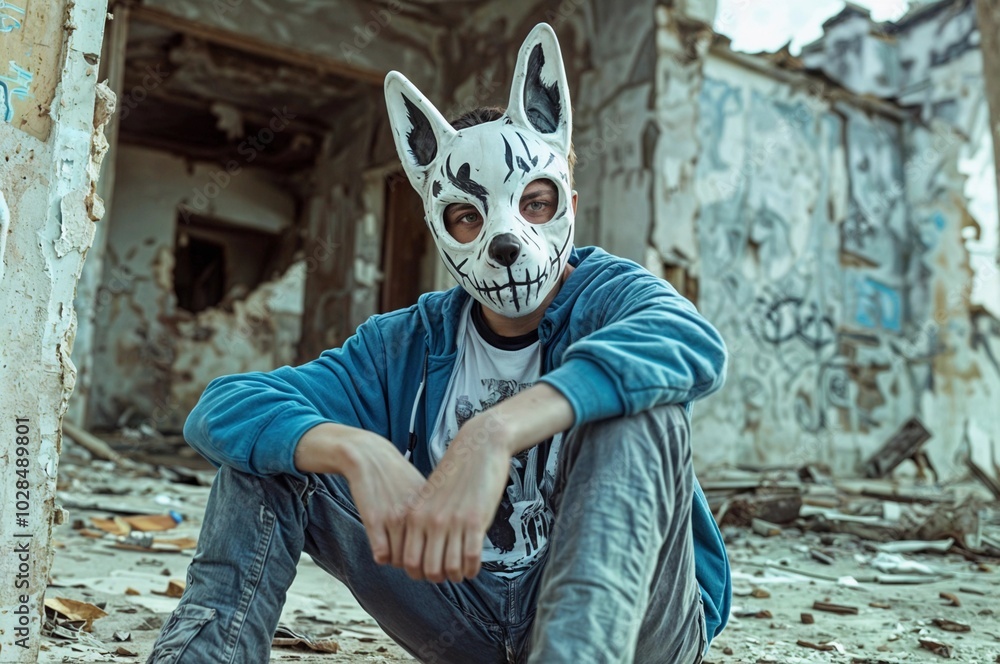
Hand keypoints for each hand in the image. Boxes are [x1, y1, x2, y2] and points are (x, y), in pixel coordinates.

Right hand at [343, 433, 429, 566]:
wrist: (370, 457)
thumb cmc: (397, 475)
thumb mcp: (422, 491)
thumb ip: (433, 513)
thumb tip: (444, 539)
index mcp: (429, 509)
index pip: (437, 548)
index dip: (432, 556)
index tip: (425, 555)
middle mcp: (414, 515)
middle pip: (419, 558)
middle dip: (414, 562)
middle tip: (407, 556)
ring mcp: (394, 518)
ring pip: (399, 560)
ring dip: (395, 559)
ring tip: (392, 548)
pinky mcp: (374, 521)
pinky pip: (382, 555)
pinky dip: (381, 556)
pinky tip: (380, 545)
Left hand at [400, 413, 512, 582]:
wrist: (479, 447)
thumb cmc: (456, 472)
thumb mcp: (430, 496)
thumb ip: (422, 521)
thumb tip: (421, 551)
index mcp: (415, 515)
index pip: (408, 561)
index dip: (419, 574)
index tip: (431, 571)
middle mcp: (430, 521)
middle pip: (427, 570)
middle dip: (438, 578)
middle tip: (448, 574)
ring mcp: (452, 522)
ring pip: (450, 568)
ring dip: (457, 576)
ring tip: (462, 572)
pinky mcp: (475, 520)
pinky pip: (471, 558)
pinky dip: (473, 569)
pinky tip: (475, 566)